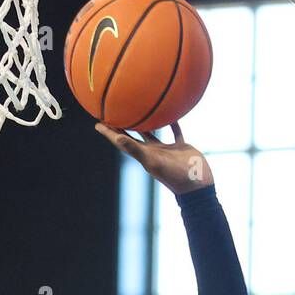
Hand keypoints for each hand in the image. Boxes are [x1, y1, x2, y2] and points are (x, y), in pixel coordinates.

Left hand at [95, 121, 212, 194]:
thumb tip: (117, 138)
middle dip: (122, 126)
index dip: (109, 133)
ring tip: (138, 109)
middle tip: (113, 112)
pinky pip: (174, 132)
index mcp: (142, 155)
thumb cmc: (175, 176)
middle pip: (133, 136)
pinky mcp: (180, 148)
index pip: (121, 142)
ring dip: (145, 123)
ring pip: (153, 133)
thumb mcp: (153, 161)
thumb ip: (136, 150)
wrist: (196, 185)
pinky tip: (171, 112)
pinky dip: (172, 123)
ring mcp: (165, 150)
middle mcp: (151, 152)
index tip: (97, 123)